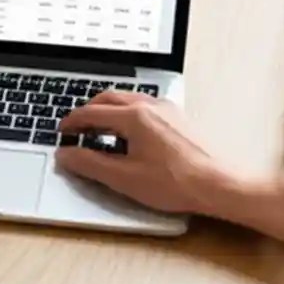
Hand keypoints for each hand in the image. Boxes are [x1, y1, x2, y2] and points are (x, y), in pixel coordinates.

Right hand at [57, 91, 228, 213]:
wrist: (220, 185)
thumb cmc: (178, 183)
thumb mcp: (124, 178)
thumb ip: (89, 164)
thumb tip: (67, 156)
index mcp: (134, 117)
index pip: (92, 113)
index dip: (72, 123)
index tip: (63, 131)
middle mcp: (151, 106)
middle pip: (109, 98)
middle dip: (88, 111)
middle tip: (77, 128)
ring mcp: (168, 110)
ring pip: (128, 99)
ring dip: (108, 110)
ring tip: (100, 130)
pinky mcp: (179, 119)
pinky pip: (146, 106)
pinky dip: (128, 114)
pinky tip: (129, 134)